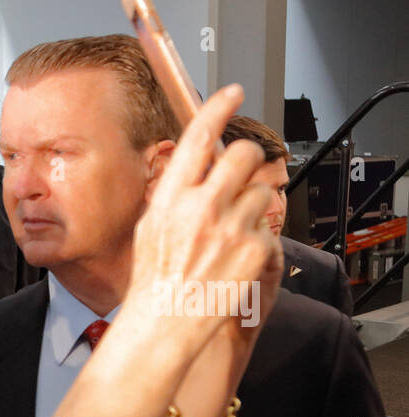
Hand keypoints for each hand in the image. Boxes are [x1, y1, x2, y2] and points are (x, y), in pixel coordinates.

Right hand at [123, 84, 279, 361]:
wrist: (164, 323)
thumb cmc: (153, 280)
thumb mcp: (149, 228)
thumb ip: (175, 194)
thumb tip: (198, 165)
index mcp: (170, 200)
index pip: (198, 137)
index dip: (219, 107)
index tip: (233, 92)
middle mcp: (201, 208)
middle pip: (244, 155)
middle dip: (247, 161)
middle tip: (241, 176)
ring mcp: (230, 229)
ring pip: (262, 192)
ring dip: (252, 207)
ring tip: (231, 235)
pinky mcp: (254, 250)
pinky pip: (267, 229)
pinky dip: (256, 241)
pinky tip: (235, 260)